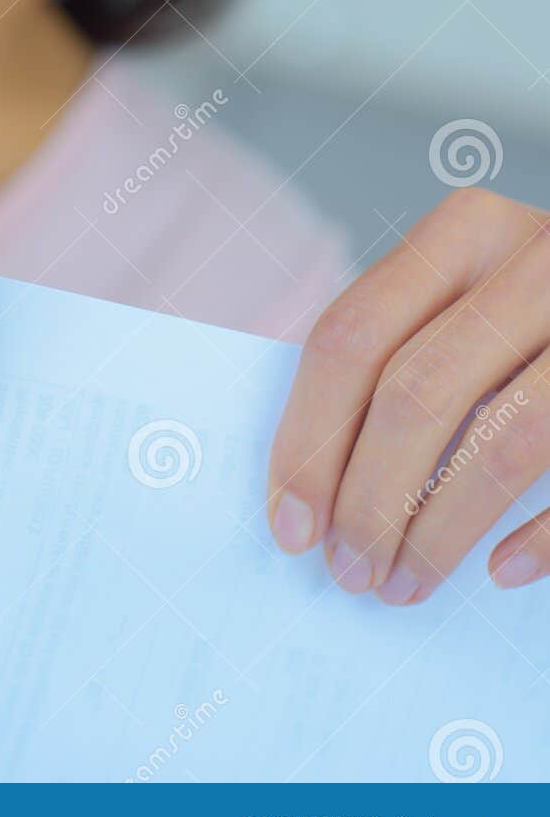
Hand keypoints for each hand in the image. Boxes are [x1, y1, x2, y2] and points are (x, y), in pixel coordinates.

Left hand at [268, 187, 549, 601]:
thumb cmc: (535, 313)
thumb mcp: (469, 294)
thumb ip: (400, 350)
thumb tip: (307, 483)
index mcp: (466, 231)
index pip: (354, 334)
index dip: (308, 435)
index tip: (290, 521)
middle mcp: (536, 262)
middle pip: (417, 390)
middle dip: (368, 497)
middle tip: (347, 569)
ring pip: (502, 442)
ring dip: (438, 532)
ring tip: (402, 584)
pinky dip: (538, 536)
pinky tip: (499, 569)